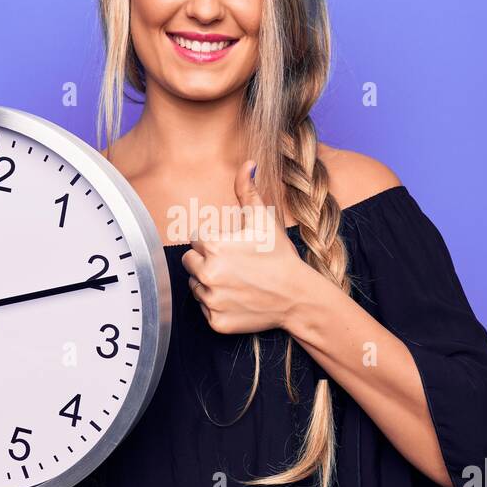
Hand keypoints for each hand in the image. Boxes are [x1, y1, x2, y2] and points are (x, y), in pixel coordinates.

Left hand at [180, 159, 308, 334]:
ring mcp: (211, 300)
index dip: (212, 243)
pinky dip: (218, 306)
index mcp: (212, 246)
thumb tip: (248, 164)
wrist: (297, 295)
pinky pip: (206, 310)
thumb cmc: (279, 255)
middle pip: (189, 263)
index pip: (194, 241)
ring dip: (209, 283)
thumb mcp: (264, 219)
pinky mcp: (216, 322)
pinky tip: (238, 299)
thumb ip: (247, 191)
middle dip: (205, 262)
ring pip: (195, 287)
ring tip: (236, 282)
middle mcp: (207, 274)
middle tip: (232, 266)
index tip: (232, 249)